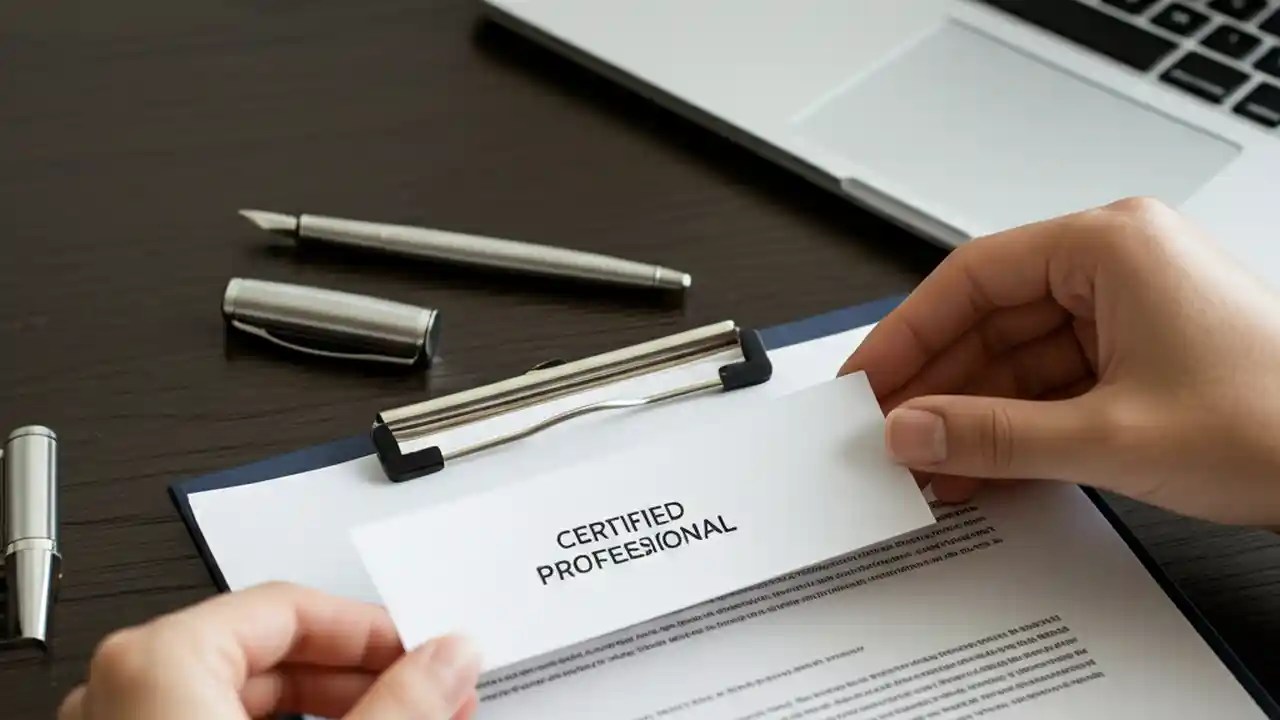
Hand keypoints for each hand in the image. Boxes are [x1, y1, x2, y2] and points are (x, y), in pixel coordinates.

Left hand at [58, 582, 480, 719]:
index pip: (291, 605)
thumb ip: (401, 701)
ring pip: (242, 697)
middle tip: (427, 695)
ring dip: (331, 707)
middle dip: (361, 675)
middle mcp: (122, 688)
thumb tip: (452, 656)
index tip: (427, 652)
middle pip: (268, 651)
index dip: (374, 628)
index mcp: (159, 658)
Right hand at [840, 197, 1279, 525]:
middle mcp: (1118, 266)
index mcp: (1111, 247)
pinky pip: (1054, 387)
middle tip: (887, 432)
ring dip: (973, 415)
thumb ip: (994, 435)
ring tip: (927, 464)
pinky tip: (977, 468)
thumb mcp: (1110, 436)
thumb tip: (912, 430)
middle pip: (991, 319)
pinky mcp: (1141, 357)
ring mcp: (1131, 312)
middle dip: (939, 385)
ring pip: (1019, 360)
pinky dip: (1016, 428)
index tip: (867, 380)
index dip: (907, 332)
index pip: (973, 277)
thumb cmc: (1276, 423)